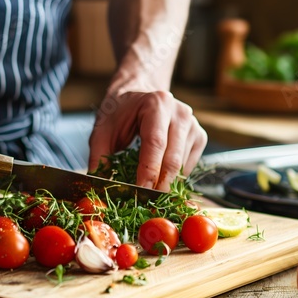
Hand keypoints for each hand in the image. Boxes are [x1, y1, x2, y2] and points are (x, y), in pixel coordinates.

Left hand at [87, 89, 206, 189]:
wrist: (138, 95)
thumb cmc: (120, 113)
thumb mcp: (102, 130)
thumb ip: (99, 157)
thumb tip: (97, 185)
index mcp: (156, 104)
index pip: (155, 144)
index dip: (148, 171)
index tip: (139, 192)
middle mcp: (180, 113)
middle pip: (173, 158)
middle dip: (159, 185)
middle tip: (145, 202)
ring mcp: (193, 124)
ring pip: (182, 166)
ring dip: (166, 184)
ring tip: (148, 193)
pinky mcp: (199, 136)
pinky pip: (188, 166)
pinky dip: (174, 178)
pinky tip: (159, 178)